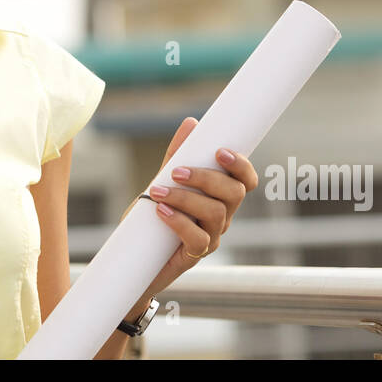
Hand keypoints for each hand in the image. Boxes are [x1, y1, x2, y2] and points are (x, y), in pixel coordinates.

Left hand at [122, 117, 258, 298]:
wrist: (135, 259)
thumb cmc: (153, 218)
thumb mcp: (164, 181)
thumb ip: (177, 156)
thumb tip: (191, 123)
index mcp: (220, 197)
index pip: (246, 180)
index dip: (241, 165)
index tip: (220, 152)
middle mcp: (222, 217)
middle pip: (234, 194)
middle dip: (207, 178)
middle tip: (177, 171)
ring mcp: (211, 237)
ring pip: (215, 213)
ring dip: (186, 198)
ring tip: (158, 191)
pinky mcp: (194, 255)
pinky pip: (197, 238)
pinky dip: (179, 221)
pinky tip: (160, 211)